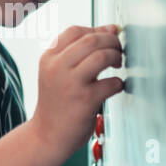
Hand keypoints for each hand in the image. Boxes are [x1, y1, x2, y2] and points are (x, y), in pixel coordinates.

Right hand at [32, 23, 123, 159]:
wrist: (46, 136)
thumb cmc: (57, 103)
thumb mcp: (56, 73)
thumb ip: (78, 52)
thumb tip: (111, 29)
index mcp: (49, 58)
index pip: (75, 31)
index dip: (97, 30)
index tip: (109, 37)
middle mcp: (57, 67)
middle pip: (92, 39)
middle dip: (112, 42)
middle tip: (118, 51)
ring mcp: (71, 83)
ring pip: (101, 56)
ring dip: (116, 57)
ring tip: (118, 65)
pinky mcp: (85, 100)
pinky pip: (111, 83)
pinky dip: (119, 83)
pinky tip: (116, 87)